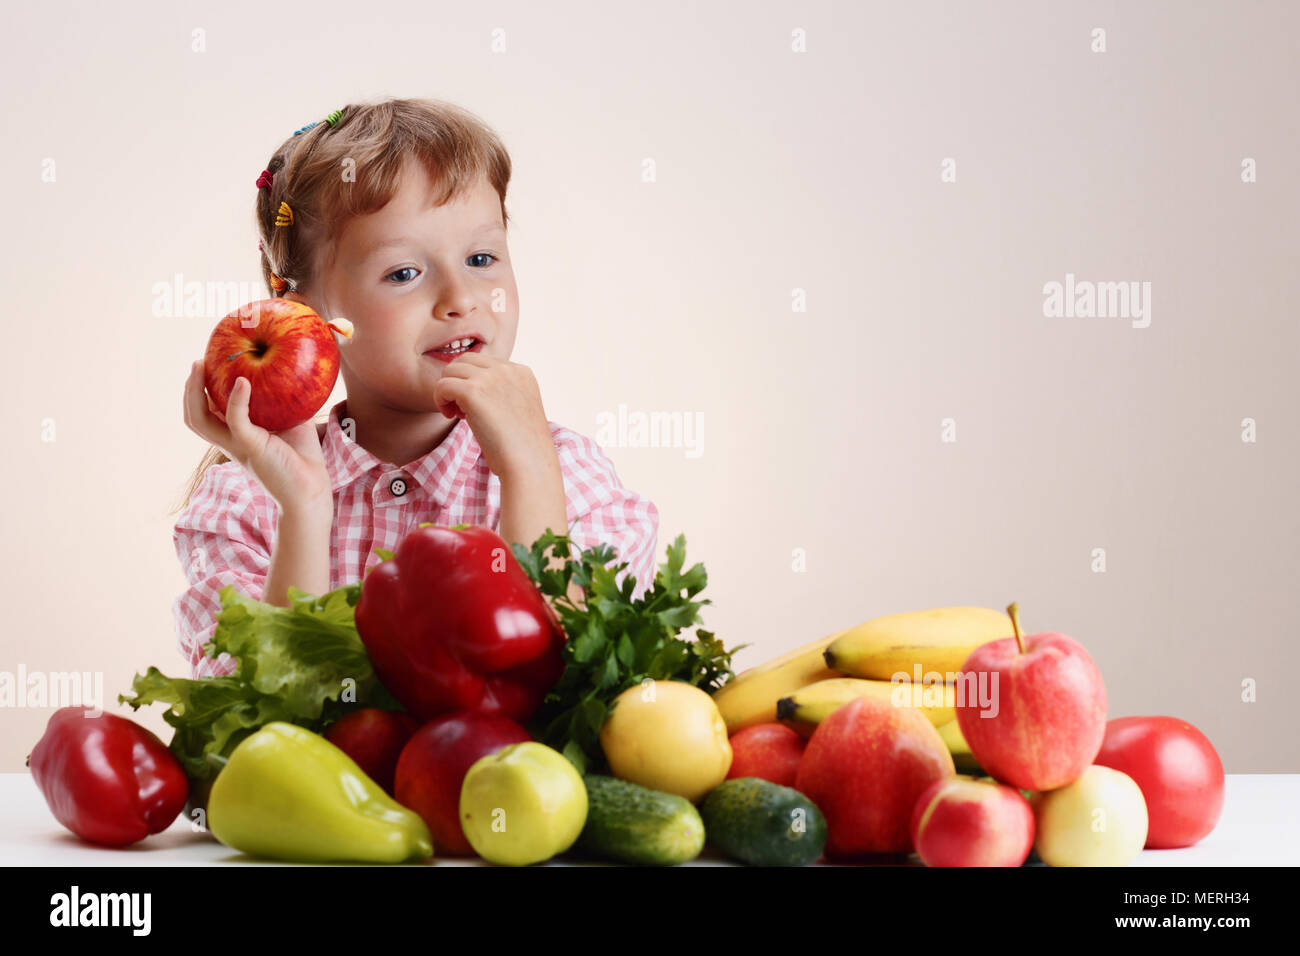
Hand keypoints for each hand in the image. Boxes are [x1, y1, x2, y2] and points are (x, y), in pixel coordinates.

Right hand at [183, 360, 332, 513]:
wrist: (311, 490)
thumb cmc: (302, 456)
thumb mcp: (290, 420)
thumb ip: (282, 399)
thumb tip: (288, 370)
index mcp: (234, 435)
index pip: (206, 413)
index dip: (199, 390)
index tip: (207, 364)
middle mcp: (229, 442)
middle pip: (194, 416)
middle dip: (190, 389)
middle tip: (197, 363)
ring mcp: (237, 446)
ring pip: (200, 420)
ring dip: (196, 392)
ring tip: (203, 367)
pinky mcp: (251, 448)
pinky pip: (236, 421)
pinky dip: (236, 400)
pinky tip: (242, 382)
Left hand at [432, 353, 555, 478]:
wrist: (529, 463)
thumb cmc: (522, 447)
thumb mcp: (517, 409)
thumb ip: (501, 392)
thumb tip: (468, 390)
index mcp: (521, 371)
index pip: (483, 363)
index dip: (473, 382)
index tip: (478, 407)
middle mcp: (507, 369)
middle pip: (465, 360)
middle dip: (458, 381)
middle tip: (462, 409)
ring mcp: (490, 378)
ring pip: (450, 369)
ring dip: (447, 391)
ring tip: (457, 414)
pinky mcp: (473, 391)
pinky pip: (442, 385)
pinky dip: (440, 400)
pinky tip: (450, 416)